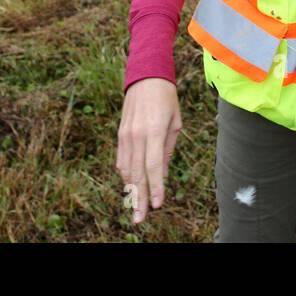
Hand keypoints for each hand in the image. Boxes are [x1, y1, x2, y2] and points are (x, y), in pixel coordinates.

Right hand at [116, 77, 181, 224]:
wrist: (146, 76)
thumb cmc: (166, 99)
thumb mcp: (175, 123)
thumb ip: (167, 149)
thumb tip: (161, 173)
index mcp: (154, 131)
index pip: (153, 165)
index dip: (155, 187)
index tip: (157, 205)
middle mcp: (137, 135)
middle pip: (137, 172)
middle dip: (139, 197)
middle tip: (139, 219)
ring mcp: (126, 135)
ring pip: (126, 169)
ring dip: (131, 189)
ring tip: (135, 207)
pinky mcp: (120, 134)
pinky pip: (121, 160)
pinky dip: (126, 174)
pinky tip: (131, 185)